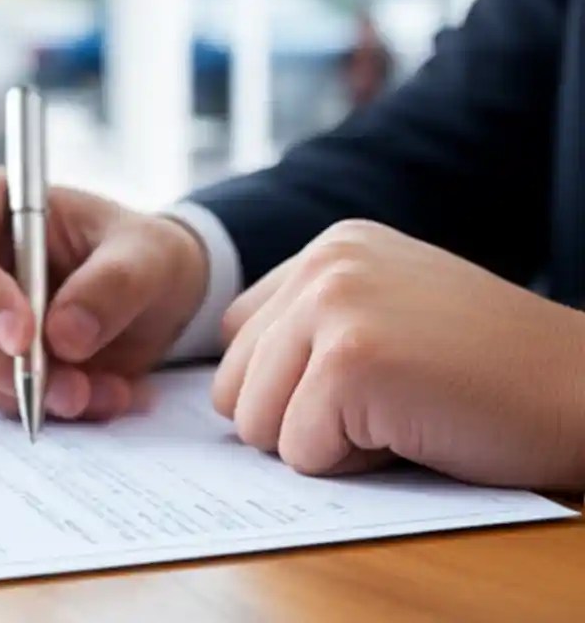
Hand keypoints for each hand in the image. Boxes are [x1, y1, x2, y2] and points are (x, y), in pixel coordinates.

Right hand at [0, 169, 208, 420]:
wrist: (158, 303)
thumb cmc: (144, 256)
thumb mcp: (150, 256)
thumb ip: (113, 284)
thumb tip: (62, 337)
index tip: (24, 336)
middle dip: (3, 364)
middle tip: (73, 388)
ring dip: (32, 394)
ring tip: (109, 391)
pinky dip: (47, 407)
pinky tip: (102, 395)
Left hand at [212, 219, 584, 489]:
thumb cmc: (488, 374)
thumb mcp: (388, 315)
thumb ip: (310, 329)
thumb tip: (226, 389)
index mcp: (329, 249)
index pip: (236, 339)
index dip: (289, 386)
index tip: (364, 383)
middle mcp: (324, 264)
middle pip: (232, 386)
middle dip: (298, 420)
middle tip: (388, 403)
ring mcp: (335, 305)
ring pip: (254, 423)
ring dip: (324, 443)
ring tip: (400, 412)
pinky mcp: (351, 359)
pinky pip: (301, 452)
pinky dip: (356, 464)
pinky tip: (415, 429)